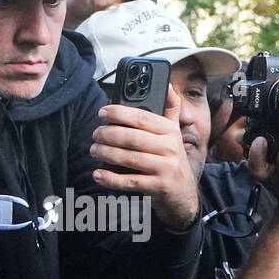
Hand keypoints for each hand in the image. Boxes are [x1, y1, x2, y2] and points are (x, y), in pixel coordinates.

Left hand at [93, 84, 200, 228]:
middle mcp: (170, 149)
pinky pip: (130, 181)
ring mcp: (165, 169)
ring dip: (106, 154)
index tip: (103, 113)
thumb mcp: (175, 134)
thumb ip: (170, 110)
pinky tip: (98, 174)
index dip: (119, 113)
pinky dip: (111, 178)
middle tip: (95, 135)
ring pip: (129, 158)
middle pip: (132, 138)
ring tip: (94, 150)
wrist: (184, 194)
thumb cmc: (172, 160)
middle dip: (108, 135)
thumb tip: (167, 85)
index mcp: (170, 132)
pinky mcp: (158, 187)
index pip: (142, 118)